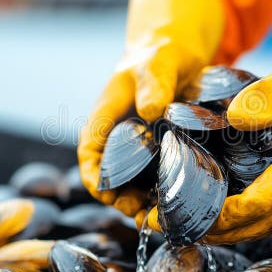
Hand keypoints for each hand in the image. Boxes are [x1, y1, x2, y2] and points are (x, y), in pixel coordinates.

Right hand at [78, 0, 224, 223]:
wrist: (181, 54)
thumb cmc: (161, 54)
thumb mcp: (158, 63)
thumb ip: (154, 83)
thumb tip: (151, 111)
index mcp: (106, 118)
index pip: (90, 155)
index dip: (95, 180)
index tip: (109, 195)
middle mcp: (120, 138)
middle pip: (111, 179)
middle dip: (121, 201)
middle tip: (142, 213)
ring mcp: (141, 148)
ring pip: (134, 185)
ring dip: (143, 203)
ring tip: (162, 217)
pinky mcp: (162, 152)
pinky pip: (158, 179)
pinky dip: (165, 194)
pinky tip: (181, 204)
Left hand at [200, 0, 271, 242]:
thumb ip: (271, 95)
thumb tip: (233, 118)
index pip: (262, 204)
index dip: (224, 215)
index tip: (188, 213)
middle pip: (265, 223)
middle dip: (221, 230)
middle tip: (179, 226)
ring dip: (237, 229)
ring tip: (197, 225)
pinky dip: (256, 217)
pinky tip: (232, 211)